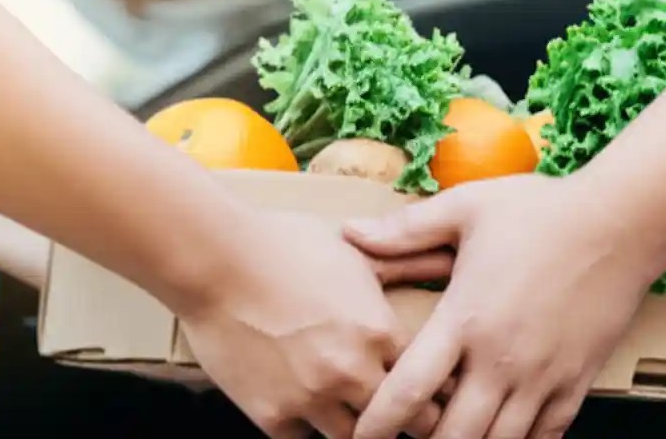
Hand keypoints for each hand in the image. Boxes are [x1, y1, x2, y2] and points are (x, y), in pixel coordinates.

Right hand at [177, 207, 440, 438]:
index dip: (440, 388)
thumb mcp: (356, 253)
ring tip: (363, 417)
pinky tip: (314, 416)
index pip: (434, 381)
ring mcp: (312, 398)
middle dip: (413, 419)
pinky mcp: (272, 416)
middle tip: (408, 413)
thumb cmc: (287, 245)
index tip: (440, 388)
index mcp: (380, 332)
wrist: (215, 260)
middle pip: (410, 423)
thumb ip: (406, 262)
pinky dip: (312, 432)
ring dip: (363, 428)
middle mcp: (353, 372)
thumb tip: (449, 257)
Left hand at [344, 174, 658, 438]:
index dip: (377, 424)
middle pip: (452, 436)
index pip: (409, 390)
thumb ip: (406, 230)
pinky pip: (544, 438)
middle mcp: (501, 359)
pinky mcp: (576, 382)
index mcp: (465, 318)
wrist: (622, 223)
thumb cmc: (542, 211)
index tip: (358, 437)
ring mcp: (542, 377)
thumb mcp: (467, 208)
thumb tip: (350, 234)